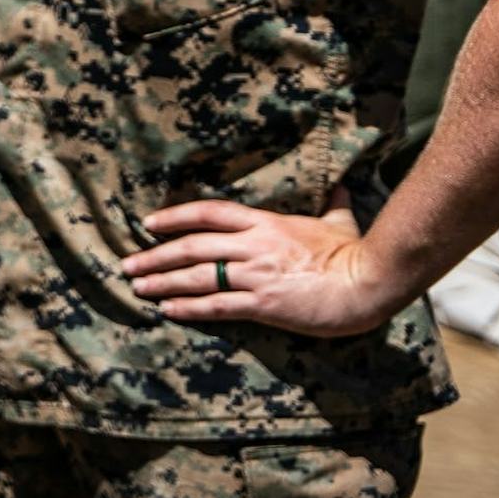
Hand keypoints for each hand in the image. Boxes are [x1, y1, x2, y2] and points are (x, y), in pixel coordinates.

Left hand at [122, 191, 399, 337]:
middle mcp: (253, 246)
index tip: (149, 224)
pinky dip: (188, 307)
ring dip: (162, 281)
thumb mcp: (339, 222)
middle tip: (128, 264)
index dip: (174, 217)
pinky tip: (168, 309)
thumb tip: (343, 188)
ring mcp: (255, 275)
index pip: (207, 213)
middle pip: (191, 247)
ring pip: (197, 276)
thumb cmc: (355, 253)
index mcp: (265, 223)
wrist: (370, 283)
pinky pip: (217, 306)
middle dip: (155, 255)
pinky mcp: (263, 304)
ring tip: (137, 287)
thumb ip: (333, 205)